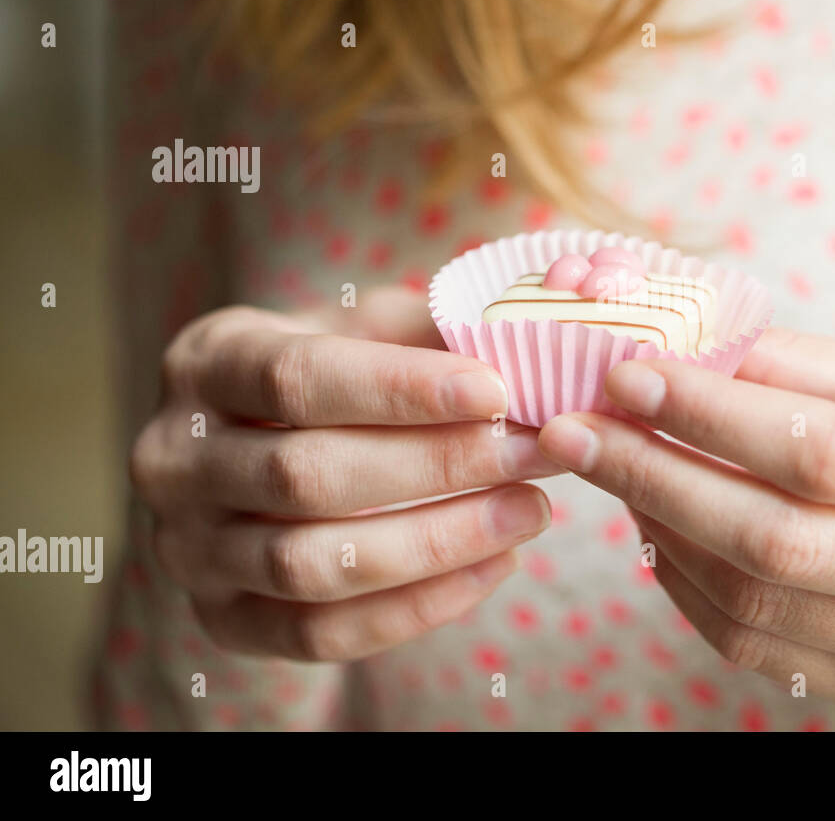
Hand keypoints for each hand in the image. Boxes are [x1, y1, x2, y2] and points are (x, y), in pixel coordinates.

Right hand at [130, 286, 561, 660]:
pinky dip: (419, 607)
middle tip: (536, 453)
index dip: (400, 391)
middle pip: (307, 477)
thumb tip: (519, 340)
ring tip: (529, 510)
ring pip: (313, 565)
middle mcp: (174, 458)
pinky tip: (494, 565)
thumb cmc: (332, 370)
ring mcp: (188, 548)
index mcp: (206, 363)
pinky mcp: (222, 620)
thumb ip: (427, 329)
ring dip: (439, 543)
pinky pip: (321, 633)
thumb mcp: (366, 326)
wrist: (263, 448)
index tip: (498, 394)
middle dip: (439, 467)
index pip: (295, 380)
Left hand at [537, 328, 834, 728]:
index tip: (628, 374)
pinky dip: (699, 598)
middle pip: (776, 540)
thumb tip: (709, 350)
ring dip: (665, 536)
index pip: (825, 452)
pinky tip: (669, 541)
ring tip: (618, 475)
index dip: (711, 414)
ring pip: (761, 610)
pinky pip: (773, 658)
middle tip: (575, 430)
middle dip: (654, 478)